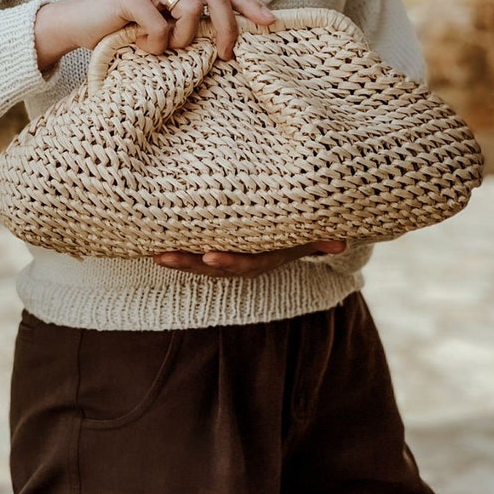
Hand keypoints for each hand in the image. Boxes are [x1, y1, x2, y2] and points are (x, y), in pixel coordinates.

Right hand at [34, 0, 274, 71]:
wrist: (76, 25)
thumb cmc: (125, 28)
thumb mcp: (165, 21)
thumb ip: (193, 20)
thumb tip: (233, 35)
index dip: (249, 5)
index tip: (271, 23)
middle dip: (227, 27)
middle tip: (226, 56)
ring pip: (190, 11)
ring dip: (181, 41)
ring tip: (159, 47)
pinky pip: (161, 28)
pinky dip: (154, 46)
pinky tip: (138, 45)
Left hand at [152, 241, 346, 278]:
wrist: (297, 232)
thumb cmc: (303, 225)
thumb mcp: (313, 230)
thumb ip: (322, 237)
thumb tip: (340, 243)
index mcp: (268, 256)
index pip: (248, 263)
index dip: (229, 262)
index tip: (210, 256)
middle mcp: (247, 262)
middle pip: (215, 268)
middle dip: (188, 263)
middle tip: (162, 256)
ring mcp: (230, 258)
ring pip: (201, 264)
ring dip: (177, 260)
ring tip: (152, 252)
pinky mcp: (216, 249)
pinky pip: (195, 255)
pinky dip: (177, 252)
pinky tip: (152, 244)